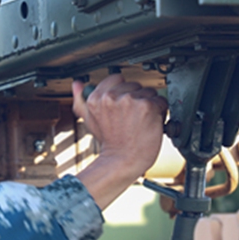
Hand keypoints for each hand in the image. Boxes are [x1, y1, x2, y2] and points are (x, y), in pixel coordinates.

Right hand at [72, 74, 167, 208]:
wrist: (121, 161)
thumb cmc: (109, 143)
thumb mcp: (90, 120)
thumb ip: (82, 100)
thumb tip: (77, 84)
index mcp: (97, 97)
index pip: (117, 78)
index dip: (124, 91)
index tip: (124, 103)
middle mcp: (112, 96)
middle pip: (136, 85)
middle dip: (137, 99)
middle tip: (133, 116)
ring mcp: (130, 100)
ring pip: (149, 93)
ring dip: (149, 105)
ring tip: (141, 121)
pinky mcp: (147, 106)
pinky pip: (161, 102)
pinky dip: (160, 112)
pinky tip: (150, 123)